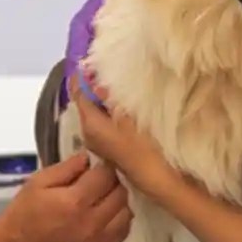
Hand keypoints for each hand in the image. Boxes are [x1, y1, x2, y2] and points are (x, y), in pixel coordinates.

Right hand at [0, 152, 132, 241]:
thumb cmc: (23, 214)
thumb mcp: (38, 182)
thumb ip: (67, 167)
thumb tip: (89, 156)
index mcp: (75, 201)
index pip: (106, 175)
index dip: (104, 164)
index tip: (98, 162)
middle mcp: (92, 222)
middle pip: (120, 193)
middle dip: (113, 181)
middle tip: (101, 178)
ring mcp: (98, 240)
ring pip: (126, 212)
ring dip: (119, 200)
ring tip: (105, 196)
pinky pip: (124, 231)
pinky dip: (120, 219)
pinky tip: (108, 213)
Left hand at [68, 72, 174, 194]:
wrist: (163, 183)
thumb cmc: (146, 149)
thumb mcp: (129, 117)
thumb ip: (112, 97)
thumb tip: (98, 81)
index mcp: (90, 125)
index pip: (79, 93)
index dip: (83, 75)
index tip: (93, 58)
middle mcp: (90, 135)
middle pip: (87, 103)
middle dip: (95, 84)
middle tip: (109, 65)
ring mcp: (102, 143)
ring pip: (99, 112)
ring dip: (106, 98)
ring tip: (121, 81)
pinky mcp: (115, 148)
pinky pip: (108, 121)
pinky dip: (114, 110)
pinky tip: (128, 104)